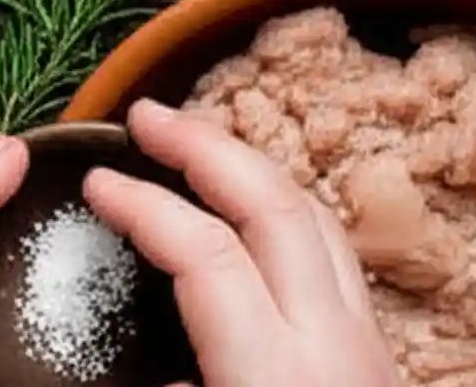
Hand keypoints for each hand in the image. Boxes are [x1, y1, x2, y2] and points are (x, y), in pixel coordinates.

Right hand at [84, 99, 399, 386]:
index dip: (145, 205)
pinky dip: (282, 204)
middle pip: (273, 204)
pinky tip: (249, 203)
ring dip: (248, 164)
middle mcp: (331, 340)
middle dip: (205, 145)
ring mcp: (366, 338)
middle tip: (146, 115)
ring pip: (313, 212)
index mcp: (273, 373)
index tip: (97, 181)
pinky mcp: (378, 346)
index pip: (207, 252)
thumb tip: (151, 363)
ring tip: (191, 142)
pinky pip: (332, 247)